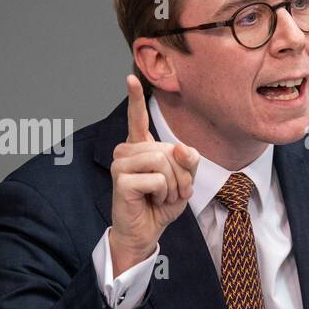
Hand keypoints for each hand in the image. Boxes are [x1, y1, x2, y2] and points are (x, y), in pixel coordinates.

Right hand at [109, 75, 199, 272]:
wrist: (146, 231)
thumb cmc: (160, 204)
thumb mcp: (183, 181)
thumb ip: (187, 161)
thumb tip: (179, 146)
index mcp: (141, 147)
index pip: (138, 118)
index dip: (135, 98)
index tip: (131, 77)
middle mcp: (127, 150)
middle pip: (168, 150)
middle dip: (181, 175)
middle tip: (172, 192)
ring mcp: (121, 163)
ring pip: (163, 161)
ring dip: (173, 185)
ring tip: (163, 196)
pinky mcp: (121, 179)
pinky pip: (157, 178)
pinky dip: (164, 193)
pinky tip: (153, 200)